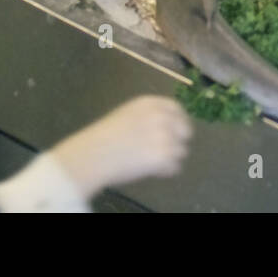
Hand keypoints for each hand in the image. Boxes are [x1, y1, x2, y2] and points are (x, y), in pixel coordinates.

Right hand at [49, 96, 192, 199]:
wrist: (92, 154)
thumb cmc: (104, 136)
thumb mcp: (128, 114)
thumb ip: (149, 116)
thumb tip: (167, 126)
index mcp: (152, 104)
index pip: (178, 110)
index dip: (178, 124)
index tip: (175, 134)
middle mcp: (162, 117)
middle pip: (185, 131)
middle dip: (177, 142)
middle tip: (164, 152)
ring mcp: (164, 136)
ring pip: (181, 152)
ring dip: (170, 159)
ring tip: (150, 163)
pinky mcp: (163, 156)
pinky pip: (174, 168)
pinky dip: (165, 172)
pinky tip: (150, 171)